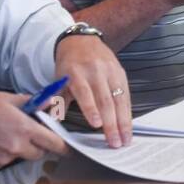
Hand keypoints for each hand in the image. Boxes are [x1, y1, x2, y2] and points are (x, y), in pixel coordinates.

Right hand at [0, 91, 68, 171]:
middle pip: (39, 153)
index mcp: (23, 128)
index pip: (54, 143)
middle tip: (28, 133)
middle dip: (39, 145)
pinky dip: (1, 155)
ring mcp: (2, 160)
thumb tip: (49, 103)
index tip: (67, 148)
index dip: (63, 147)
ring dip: (18, 149)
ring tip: (1, 133)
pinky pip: (3, 163)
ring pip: (20, 158)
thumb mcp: (6, 98)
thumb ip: (31, 103)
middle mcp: (15, 147)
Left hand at [55, 33, 132, 147]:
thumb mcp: (59, 80)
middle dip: (111, 123)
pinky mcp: (121, 72)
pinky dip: (128, 112)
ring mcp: (110, 72)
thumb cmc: (69, 65)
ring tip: (126, 139)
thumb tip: (54, 122)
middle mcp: (95, 72)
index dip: (91, 109)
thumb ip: (59, 101)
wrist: (82, 40)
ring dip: (124, 121)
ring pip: (120, 98)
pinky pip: (126, 95)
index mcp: (76, 73)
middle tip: (115, 142)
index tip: (96, 125)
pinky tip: (129, 126)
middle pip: (106, 99)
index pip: (85, 93)